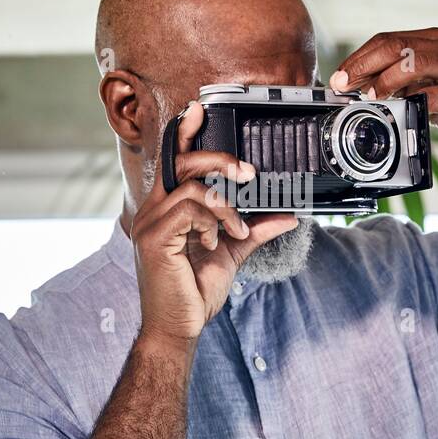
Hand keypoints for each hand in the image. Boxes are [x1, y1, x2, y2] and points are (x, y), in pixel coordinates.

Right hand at [131, 101, 297, 344]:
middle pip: (183, 162)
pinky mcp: (154, 237)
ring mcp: (150, 222)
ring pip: (192, 187)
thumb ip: (255, 230)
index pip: (173, 161)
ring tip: (236, 230)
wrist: (178, 328)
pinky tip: (216, 242)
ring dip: (226, 206)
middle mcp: (154, 210)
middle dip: (219, 160)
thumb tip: (287, 215)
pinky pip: (190, 209)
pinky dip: (214, 221)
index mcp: (167, 208)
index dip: (184, 133)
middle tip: (248, 173)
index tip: (198, 110)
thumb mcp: (231, 253)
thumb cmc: (194, 292)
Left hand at [331, 27, 437, 160]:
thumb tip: (355, 84)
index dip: (359, 57)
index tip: (339, 76)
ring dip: (384, 81)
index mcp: (435, 40)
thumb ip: (397, 80)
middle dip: (363, 66)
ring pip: (413, 63)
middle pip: (397, 46)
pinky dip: (410, 102)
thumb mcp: (425, 86)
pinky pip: (434, 95)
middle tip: (343, 85)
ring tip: (369, 97)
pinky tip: (398, 110)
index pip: (388, 39)